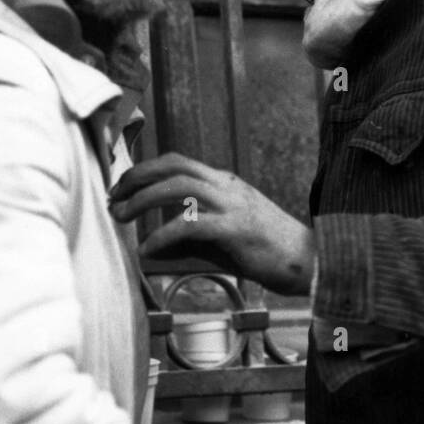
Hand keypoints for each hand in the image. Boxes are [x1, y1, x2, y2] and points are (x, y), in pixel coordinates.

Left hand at [109, 153, 314, 295]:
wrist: (309, 261)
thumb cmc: (266, 250)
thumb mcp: (227, 232)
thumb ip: (195, 232)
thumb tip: (157, 244)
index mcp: (224, 182)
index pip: (179, 162)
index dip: (146, 169)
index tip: (123, 186)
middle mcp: (226, 186)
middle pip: (174, 166)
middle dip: (137, 177)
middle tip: (114, 196)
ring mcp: (232, 205)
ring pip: (179, 188)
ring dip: (144, 200)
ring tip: (122, 216)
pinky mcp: (235, 230)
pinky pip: (190, 225)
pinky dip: (162, 235)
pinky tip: (147, 248)